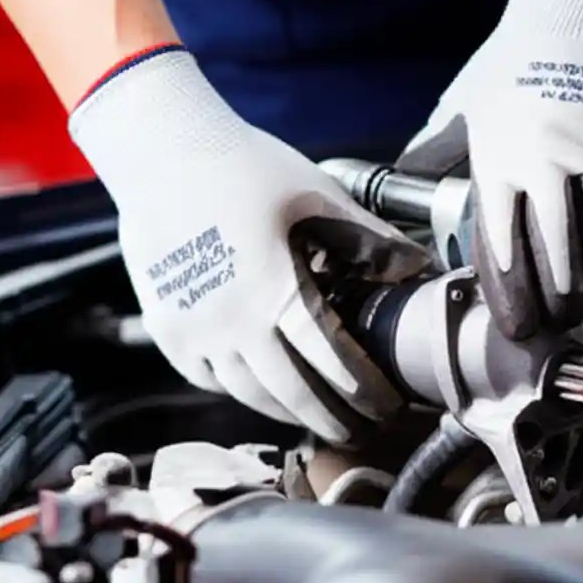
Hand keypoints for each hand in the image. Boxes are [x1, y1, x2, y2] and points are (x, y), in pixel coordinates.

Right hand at [71, 47, 430, 441]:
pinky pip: (208, 379)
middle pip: (291, 393)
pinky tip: (263, 389)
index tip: (388, 405)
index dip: (364, 390)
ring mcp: (193, 330)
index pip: (331, 360)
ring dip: (287, 411)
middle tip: (360, 431)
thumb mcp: (317, 195)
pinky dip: (239, 390)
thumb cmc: (247, 168)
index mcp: (275, 288)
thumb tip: (421, 267)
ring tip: (318, 417)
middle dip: (331, 418)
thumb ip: (369, 239)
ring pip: (247, 393)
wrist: (162, 152)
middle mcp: (231, 321)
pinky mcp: (166, 329)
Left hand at [398, 0, 582, 339]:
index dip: (512, 293)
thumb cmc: (514, 60)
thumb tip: (404, 177)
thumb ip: (436, 148)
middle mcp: (546, 164)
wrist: (579, 11)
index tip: (517, 321)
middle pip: (557, 254)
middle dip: (559, 300)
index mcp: (499, 159)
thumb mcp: (465, 103)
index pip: (503, 245)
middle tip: (559, 321)